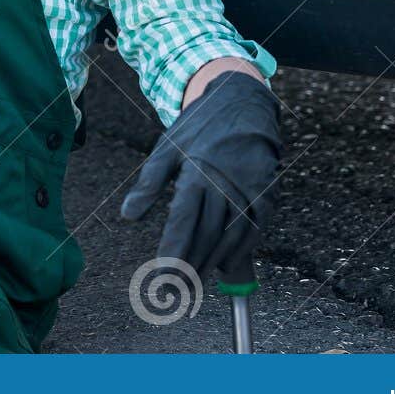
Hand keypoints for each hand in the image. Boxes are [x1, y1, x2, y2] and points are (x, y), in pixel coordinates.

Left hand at [120, 70, 284, 279]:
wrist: (242, 100)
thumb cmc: (200, 125)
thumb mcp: (168, 146)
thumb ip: (149, 182)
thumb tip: (127, 215)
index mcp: (196, 171)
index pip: (183, 222)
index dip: (173, 252)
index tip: (163, 278)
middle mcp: (224, 183)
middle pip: (207, 236)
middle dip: (191, 268)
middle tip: (177, 293)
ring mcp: (249, 188)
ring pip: (231, 237)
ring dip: (214, 264)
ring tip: (197, 285)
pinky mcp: (267, 191)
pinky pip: (255, 228)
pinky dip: (241, 250)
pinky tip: (227, 264)